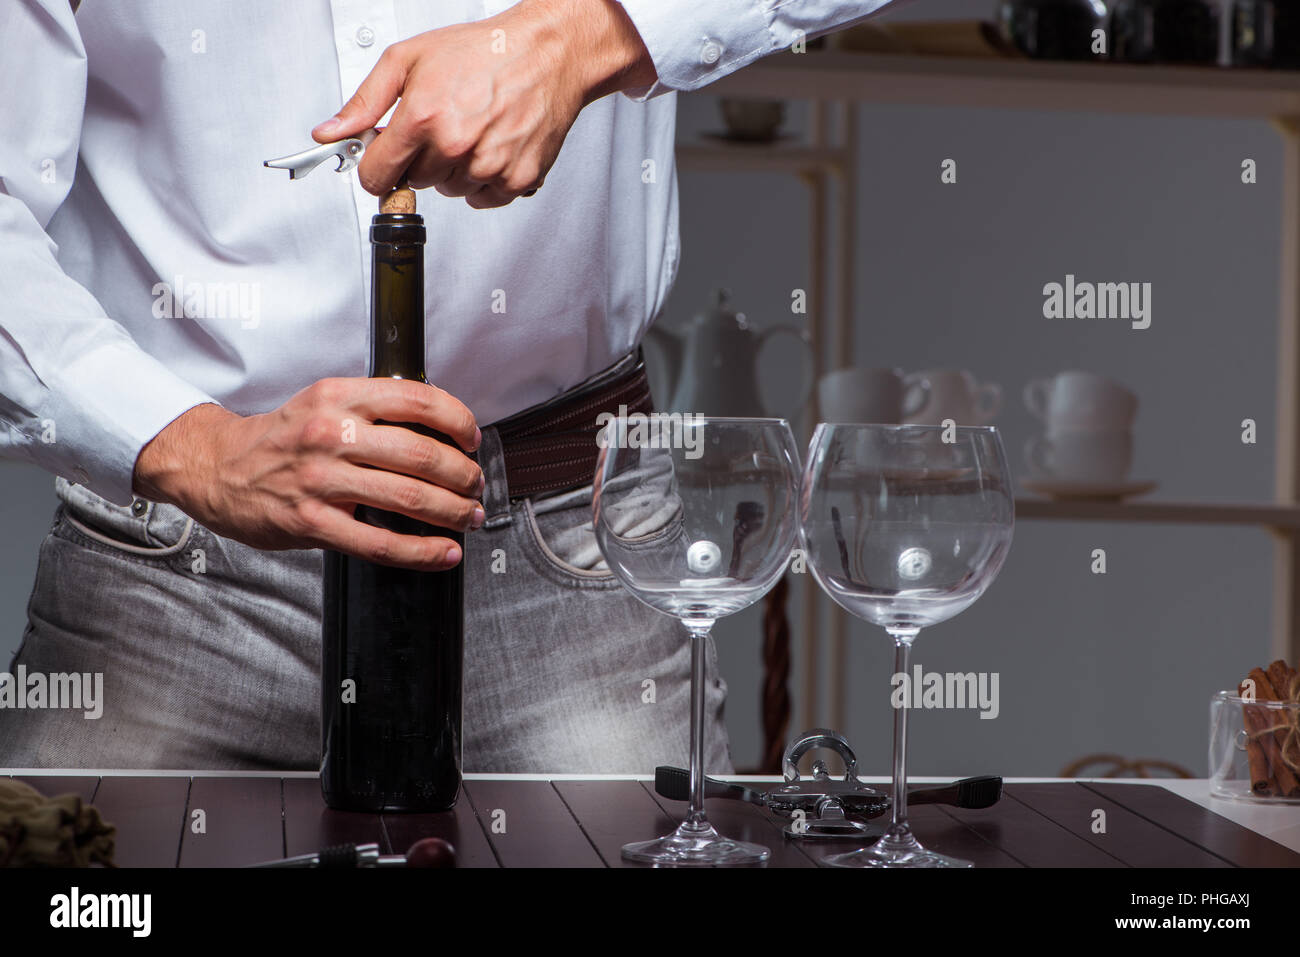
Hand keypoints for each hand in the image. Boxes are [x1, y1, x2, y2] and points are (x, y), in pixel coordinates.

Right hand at [132, 379, 484, 570]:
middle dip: (463, 476)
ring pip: (409, 498)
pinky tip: (445, 552)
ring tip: (469, 517)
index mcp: (339, 397)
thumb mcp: (324, 403)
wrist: (217, 468)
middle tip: (475, 486)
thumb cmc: (281, 439)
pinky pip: (382, 543)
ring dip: (452, 512)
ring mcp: (321, 480)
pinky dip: (423, 551)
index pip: (417, 400)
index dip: (458, 421)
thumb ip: (374, 410)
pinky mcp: (312, 522)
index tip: (472, 439)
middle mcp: (331, 433)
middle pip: (423, 455)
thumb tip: (440, 431)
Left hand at [311, 0, 655, 208]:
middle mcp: (455, 145)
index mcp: (423, 117)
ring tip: (470, 132)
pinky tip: (489, 148)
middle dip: (421, 159)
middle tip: (441, 127)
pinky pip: (482, 199)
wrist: (546, 54)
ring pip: (449, 192)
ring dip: (453, 170)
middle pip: (415, 183)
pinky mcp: (516, 179)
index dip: (377, 168)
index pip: (377, 176)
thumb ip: (365, 102)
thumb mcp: (408, 60)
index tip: (385, 159)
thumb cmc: (484, 52)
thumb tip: (330, 132)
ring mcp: (487, 165)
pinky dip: (483, 181)